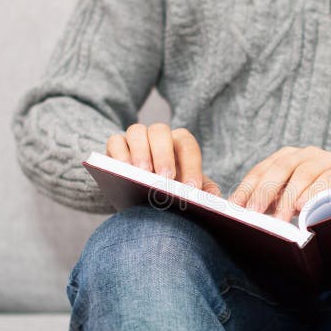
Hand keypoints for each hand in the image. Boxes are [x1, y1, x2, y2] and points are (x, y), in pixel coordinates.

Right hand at [106, 123, 220, 195]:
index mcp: (179, 143)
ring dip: (140, 152)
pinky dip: (119, 154)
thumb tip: (216, 199)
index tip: (192, 189)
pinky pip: (115, 142)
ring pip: (136, 131)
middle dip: (164, 155)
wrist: (140, 193)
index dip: (191, 165)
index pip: (188, 146)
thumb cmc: (169, 190)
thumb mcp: (187, 191)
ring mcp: (135, 138)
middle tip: (165, 179)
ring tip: (143, 175)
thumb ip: (204, 192)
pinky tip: (122, 172)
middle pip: (161, 132)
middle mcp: (157, 135)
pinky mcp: (115, 146)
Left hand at [230, 146, 330, 221]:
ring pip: (302, 175)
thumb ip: (276, 199)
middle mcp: (305, 154)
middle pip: (280, 169)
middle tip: (253, 214)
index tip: (235, 206)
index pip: (262, 170)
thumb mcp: (296, 193)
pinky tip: (304, 208)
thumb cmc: (323, 192)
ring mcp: (326, 160)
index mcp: (288, 157)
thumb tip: (250, 216)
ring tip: (279, 219)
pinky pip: (326, 181)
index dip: (248, 187)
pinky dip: (314, 194)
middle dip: (264, 192)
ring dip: (289, 199)